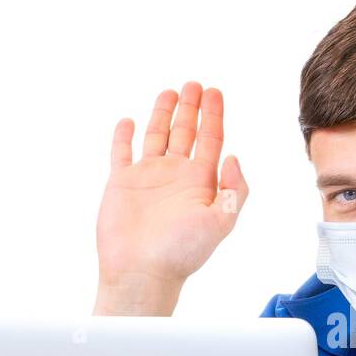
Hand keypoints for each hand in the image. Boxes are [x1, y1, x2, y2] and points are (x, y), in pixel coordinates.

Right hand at [94, 82, 248, 314]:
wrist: (143, 272)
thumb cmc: (182, 253)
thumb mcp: (220, 222)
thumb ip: (233, 190)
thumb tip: (234, 158)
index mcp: (201, 183)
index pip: (211, 140)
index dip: (214, 115)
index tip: (215, 91)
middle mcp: (176, 176)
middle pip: (186, 133)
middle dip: (191, 108)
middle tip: (195, 84)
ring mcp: (148, 178)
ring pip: (157, 137)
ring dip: (162, 114)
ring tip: (169, 91)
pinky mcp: (122, 183)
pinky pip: (122, 153)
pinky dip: (125, 136)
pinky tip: (129, 121)